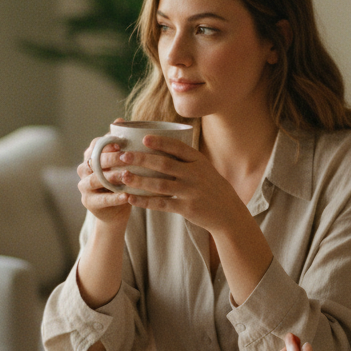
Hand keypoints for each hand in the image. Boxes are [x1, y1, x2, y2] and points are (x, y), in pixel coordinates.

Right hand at [78, 121, 131, 227]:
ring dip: (111, 176)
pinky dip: (114, 198)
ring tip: (127, 175)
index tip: (119, 142)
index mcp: (91, 156)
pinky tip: (127, 196)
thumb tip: (120, 119)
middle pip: (94, 161)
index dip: (106, 143)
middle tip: (126, 157)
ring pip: (95, 179)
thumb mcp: (122, 161)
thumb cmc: (121, 180)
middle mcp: (84, 169)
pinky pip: (101, 200)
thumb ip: (120, 143)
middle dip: (110, 158)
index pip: (95, 145)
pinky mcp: (89, 203)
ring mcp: (84, 187)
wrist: (116, 209)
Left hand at [116, 135, 250, 233]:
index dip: (160, 142)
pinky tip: (131, 198)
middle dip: (142, 159)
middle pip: (164, 164)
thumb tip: (159, 143)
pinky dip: (145, 201)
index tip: (144, 138)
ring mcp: (191, 192)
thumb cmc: (210, 186)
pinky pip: (162, 204)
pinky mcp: (187, 208)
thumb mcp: (203, 168)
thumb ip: (185, 158)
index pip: (178, 147)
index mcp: (199, 160)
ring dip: (140, 180)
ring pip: (160, 185)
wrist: (227, 212)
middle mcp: (195, 174)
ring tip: (123, 176)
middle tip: (123, 156)